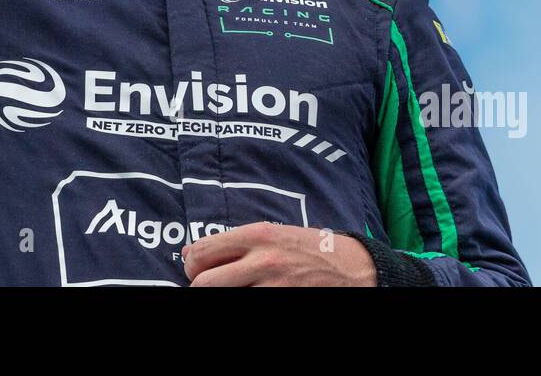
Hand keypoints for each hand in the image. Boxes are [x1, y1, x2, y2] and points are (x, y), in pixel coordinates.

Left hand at [182, 223, 376, 286]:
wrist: (351, 268)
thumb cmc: (308, 248)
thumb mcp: (272, 234)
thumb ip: (233, 242)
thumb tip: (189, 252)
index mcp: (257, 235)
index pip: (202, 252)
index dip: (191, 265)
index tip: (196, 270)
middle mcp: (262, 260)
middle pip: (204, 282)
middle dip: (198, 286)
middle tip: (207, 286)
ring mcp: (272, 287)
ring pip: (224, 298)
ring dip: (221, 297)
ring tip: (232, 290)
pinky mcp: (282, 303)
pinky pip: (247, 307)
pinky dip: (243, 303)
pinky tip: (250, 296)